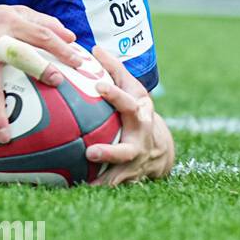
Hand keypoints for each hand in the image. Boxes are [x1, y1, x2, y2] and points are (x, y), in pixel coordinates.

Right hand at [0, 5, 88, 144]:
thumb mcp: (12, 14)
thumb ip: (42, 21)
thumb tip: (71, 36)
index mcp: (11, 23)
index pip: (41, 33)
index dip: (61, 47)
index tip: (80, 63)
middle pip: (20, 54)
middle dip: (38, 67)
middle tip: (57, 81)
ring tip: (6, 137)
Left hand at [85, 45, 174, 185]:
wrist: (160, 146)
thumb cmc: (137, 110)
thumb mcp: (132, 89)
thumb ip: (114, 69)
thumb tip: (93, 47)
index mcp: (139, 115)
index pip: (128, 103)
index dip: (115, 94)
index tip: (99, 86)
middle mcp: (139, 140)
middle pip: (127, 148)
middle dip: (110, 151)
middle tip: (90, 151)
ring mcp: (135, 161)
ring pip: (121, 174)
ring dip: (105, 179)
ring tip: (86, 184)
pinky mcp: (128, 176)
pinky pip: (113, 185)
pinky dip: (99, 189)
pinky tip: (78, 192)